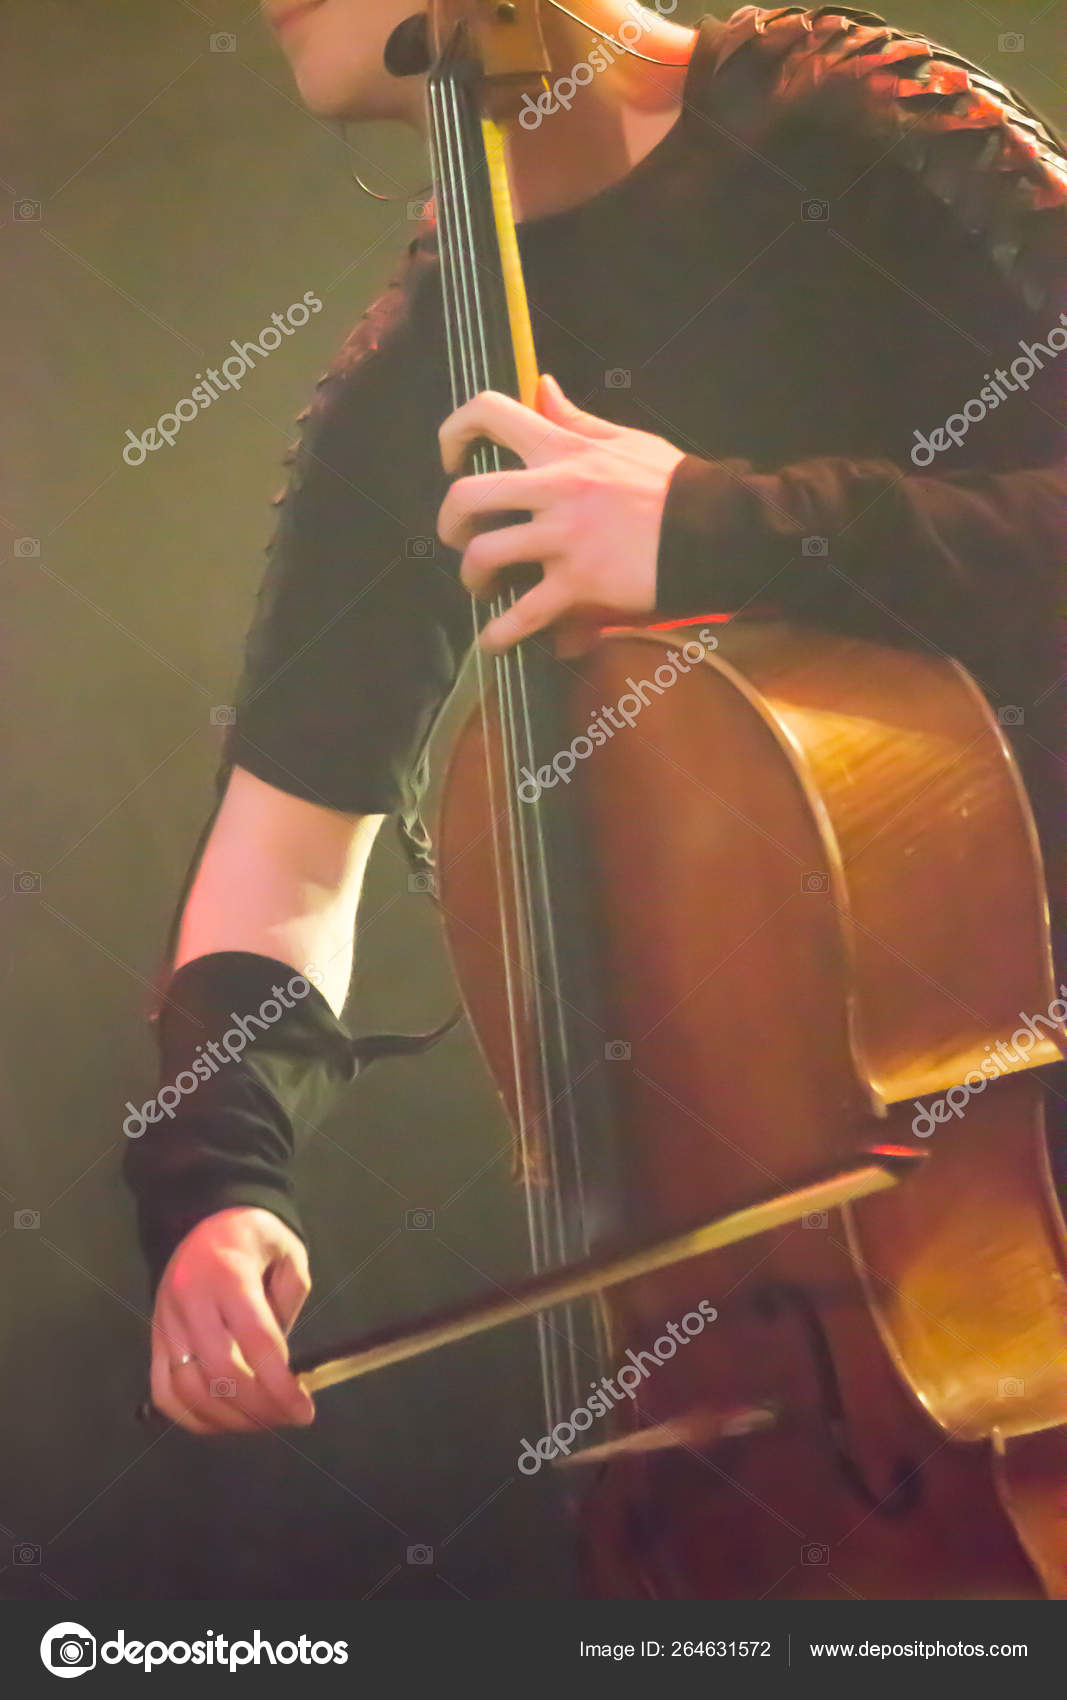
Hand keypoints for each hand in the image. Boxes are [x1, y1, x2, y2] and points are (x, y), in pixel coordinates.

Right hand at [150, 1207, 315, 1434]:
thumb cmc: (255, 1238)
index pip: (256, 1342)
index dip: (281, 1385)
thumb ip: (289, 1306)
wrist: (207, 1218)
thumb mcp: (289, 1255)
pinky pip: (164, 1390)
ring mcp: (166, 1321)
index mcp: (230, 1274)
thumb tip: (283, 1367)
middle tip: (287, 1417)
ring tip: (262, 1421)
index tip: (304, 1410)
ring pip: (188, 1389)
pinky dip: (193, 1417)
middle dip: (260, 1407)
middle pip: (222, 1372)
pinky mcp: (154, 1337)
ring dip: (229, 1419)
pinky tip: (224, 1420)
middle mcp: (191, 1299)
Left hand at [437, 374, 685, 653]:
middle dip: (449, 522)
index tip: (451, 457)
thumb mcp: (624, 440)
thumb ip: (576, 420)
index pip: (491, 413)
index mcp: (563, 449)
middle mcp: (554, 489)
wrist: (717, 530)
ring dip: (471, 578)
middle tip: (457, 537)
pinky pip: (524, 615)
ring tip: (482, 587)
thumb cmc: (674, 486)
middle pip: (468, 495)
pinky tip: (493, 643)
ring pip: (484, 556)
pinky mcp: (579, 583)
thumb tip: (542, 386)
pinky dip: (500, 635)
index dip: (455, 431)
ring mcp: (564, 538)